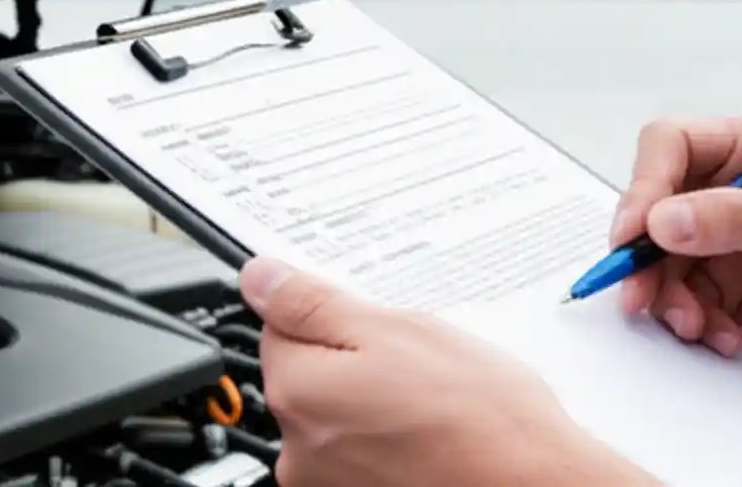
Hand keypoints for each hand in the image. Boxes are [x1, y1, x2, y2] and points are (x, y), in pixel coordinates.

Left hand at [238, 257, 657, 486]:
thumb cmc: (481, 419)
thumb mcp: (399, 330)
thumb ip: (315, 304)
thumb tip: (260, 277)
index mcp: (299, 392)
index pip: (280, 327)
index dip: (330, 314)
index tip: (370, 318)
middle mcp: (299, 451)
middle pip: (310, 377)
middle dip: (355, 360)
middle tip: (416, 361)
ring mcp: (329, 485)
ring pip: (341, 417)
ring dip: (376, 403)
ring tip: (435, 403)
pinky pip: (364, 455)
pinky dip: (391, 442)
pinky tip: (435, 435)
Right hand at [616, 116, 741, 386]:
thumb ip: (735, 219)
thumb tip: (664, 219)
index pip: (669, 146)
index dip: (644, 185)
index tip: (636, 232)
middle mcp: (723, 188)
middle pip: (650, 207)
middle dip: (643, 256)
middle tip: (638, 292)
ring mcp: (715, 237)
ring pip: (656, 259)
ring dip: (666, 297)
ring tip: (695, 324)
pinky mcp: (714, 280)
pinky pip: (675, 296)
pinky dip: (690, 319)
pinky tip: (723, 333)